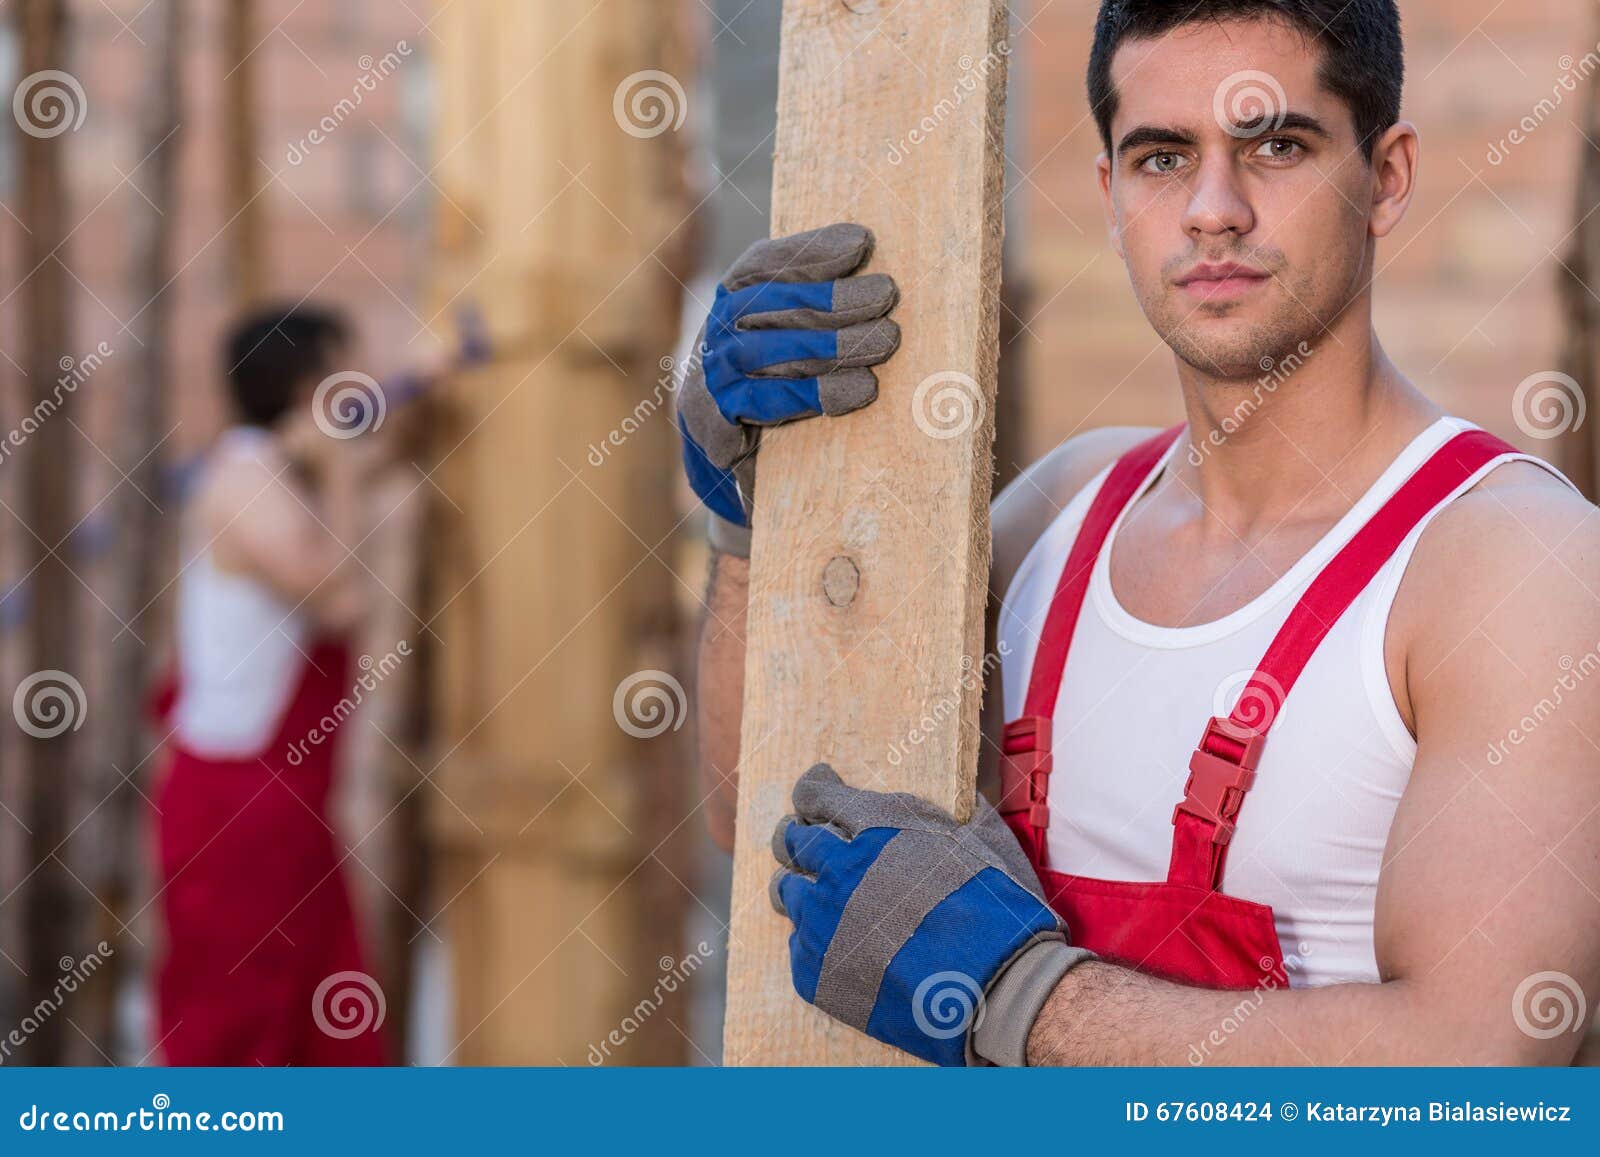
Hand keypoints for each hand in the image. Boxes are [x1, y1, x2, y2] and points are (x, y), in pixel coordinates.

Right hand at [676, 223, 900, 554]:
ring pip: (766, 351)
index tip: (862, 242)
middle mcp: (714, 332)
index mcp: (732, 300)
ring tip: (888, 339)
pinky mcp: (714, 423)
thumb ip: (822, 305)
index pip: (765, 263)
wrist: (731, 458)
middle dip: (834, 297)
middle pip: (770, 306)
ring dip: (832, 343)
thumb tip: (882, 266)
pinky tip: (864, 389)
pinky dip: (816, 394)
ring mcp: (710, 377)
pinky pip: (765, 403)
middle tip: (888, 294)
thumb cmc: (778, 384)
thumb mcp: (794, 337)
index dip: (812, 249)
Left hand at [770, 764, 1093, 1065]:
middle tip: (806, 841)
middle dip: (798, 837)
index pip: (815, 794)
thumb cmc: (998, 909)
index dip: (814, 790)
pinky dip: (815, 938)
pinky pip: (799, 944)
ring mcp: (822, 923)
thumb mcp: (983, 840)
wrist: (997, 989)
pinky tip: (839, 944)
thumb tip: (962, 799)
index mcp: (873, 827)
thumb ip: (953, 814)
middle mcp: (837, 869)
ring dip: (801, 886)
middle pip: (791, 842)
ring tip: (819, 893)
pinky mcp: (816, 972)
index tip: (816, 788)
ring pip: (787, 892)